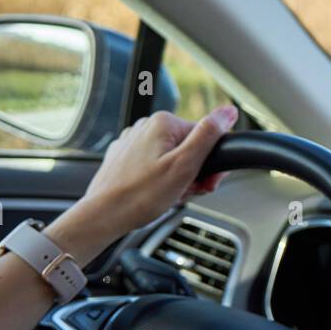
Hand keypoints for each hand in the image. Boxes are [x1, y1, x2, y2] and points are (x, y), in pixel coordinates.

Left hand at [47, 105, 237, 259]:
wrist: (103, 216)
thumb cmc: (141, 195)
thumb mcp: (184, 165)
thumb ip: (208, 135)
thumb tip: (227, 112)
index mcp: (163, 123)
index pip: (204, 137)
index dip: (210, 164)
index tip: (206, 182)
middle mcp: (145, 127)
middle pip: (187, 148)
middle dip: (192, 173)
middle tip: (186, 191)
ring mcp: (131, 143)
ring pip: (170, 159)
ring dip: (177, 179)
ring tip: (168, 196)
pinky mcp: (123, 159)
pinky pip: (152, 167)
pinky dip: (158, 181)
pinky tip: (154, 195)